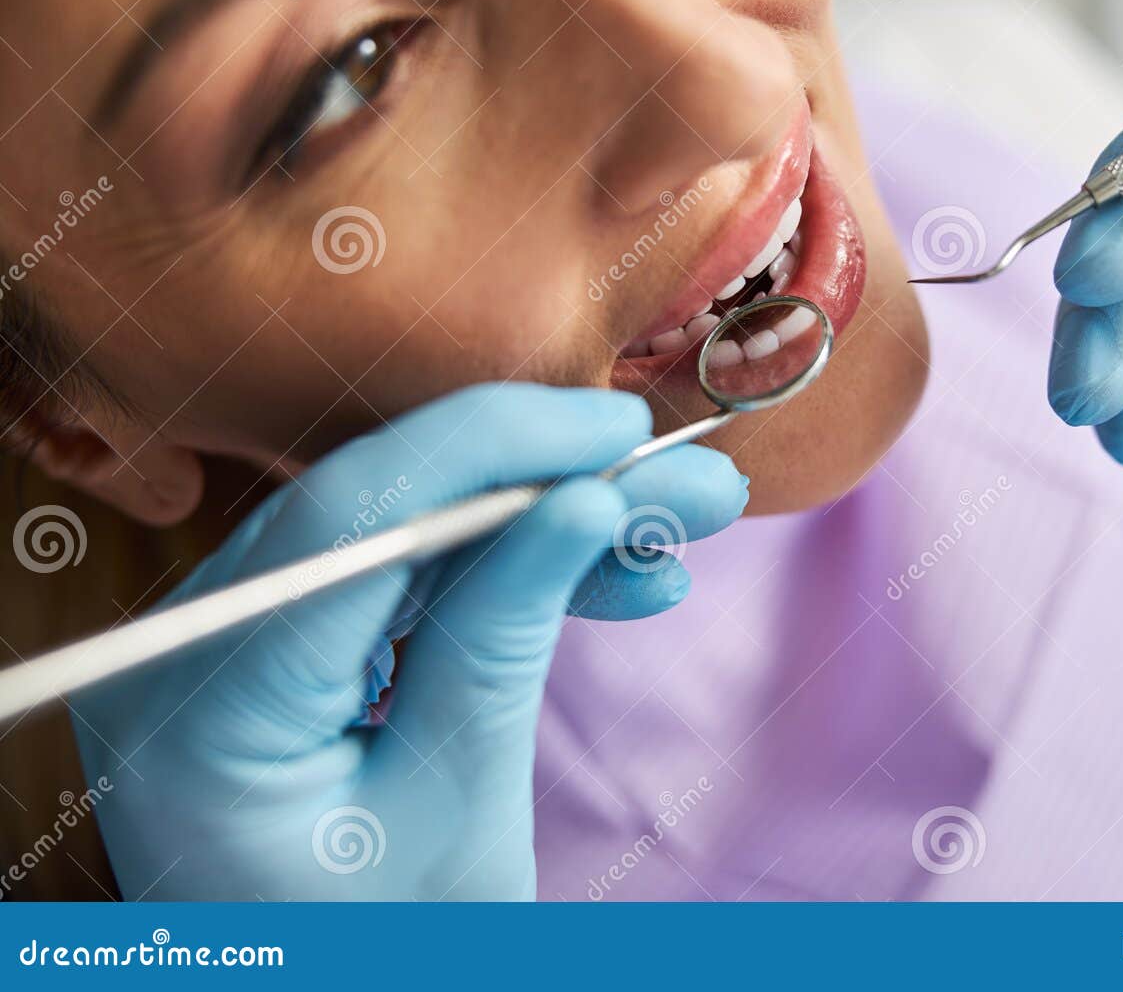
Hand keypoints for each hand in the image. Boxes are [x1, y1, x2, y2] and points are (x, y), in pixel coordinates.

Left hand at [73, 383, 747, 898]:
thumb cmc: (382, 960)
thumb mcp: (455, 814)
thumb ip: (505, 641)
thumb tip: (589, 499)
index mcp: (200, 710)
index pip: (351, 514)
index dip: (499, 446)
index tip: (624, 432)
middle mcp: (186, 654)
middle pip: (386, 509)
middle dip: (551, 486)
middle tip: (687, 484)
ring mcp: (224, 650)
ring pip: (407, 534)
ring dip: (546, 528)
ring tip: (673, 536)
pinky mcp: (272, 656)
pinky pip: (397, 580)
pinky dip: (502, 575)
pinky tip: (606, 580)